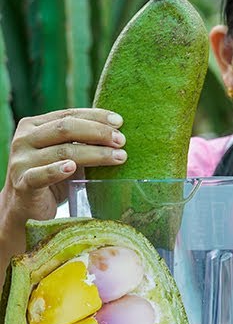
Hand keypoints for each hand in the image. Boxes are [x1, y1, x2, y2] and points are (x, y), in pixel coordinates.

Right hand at [0, 108, 126, 226]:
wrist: (28, 208)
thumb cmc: (54, 178)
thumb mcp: (68, 155)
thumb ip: (82, 142)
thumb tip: (118, 132)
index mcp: (33, 126)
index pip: (67, 115)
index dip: (95, 116)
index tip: (119, 122)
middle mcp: (24, 140)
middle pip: (65, 129)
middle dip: (97, 133)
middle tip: (121, 140)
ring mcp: (21, 161)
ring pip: (62, 152)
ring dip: (95, 153)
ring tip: (119, 157)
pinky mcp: (23, 183)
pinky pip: (41, 175)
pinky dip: (57, 170)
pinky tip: (73, 168)